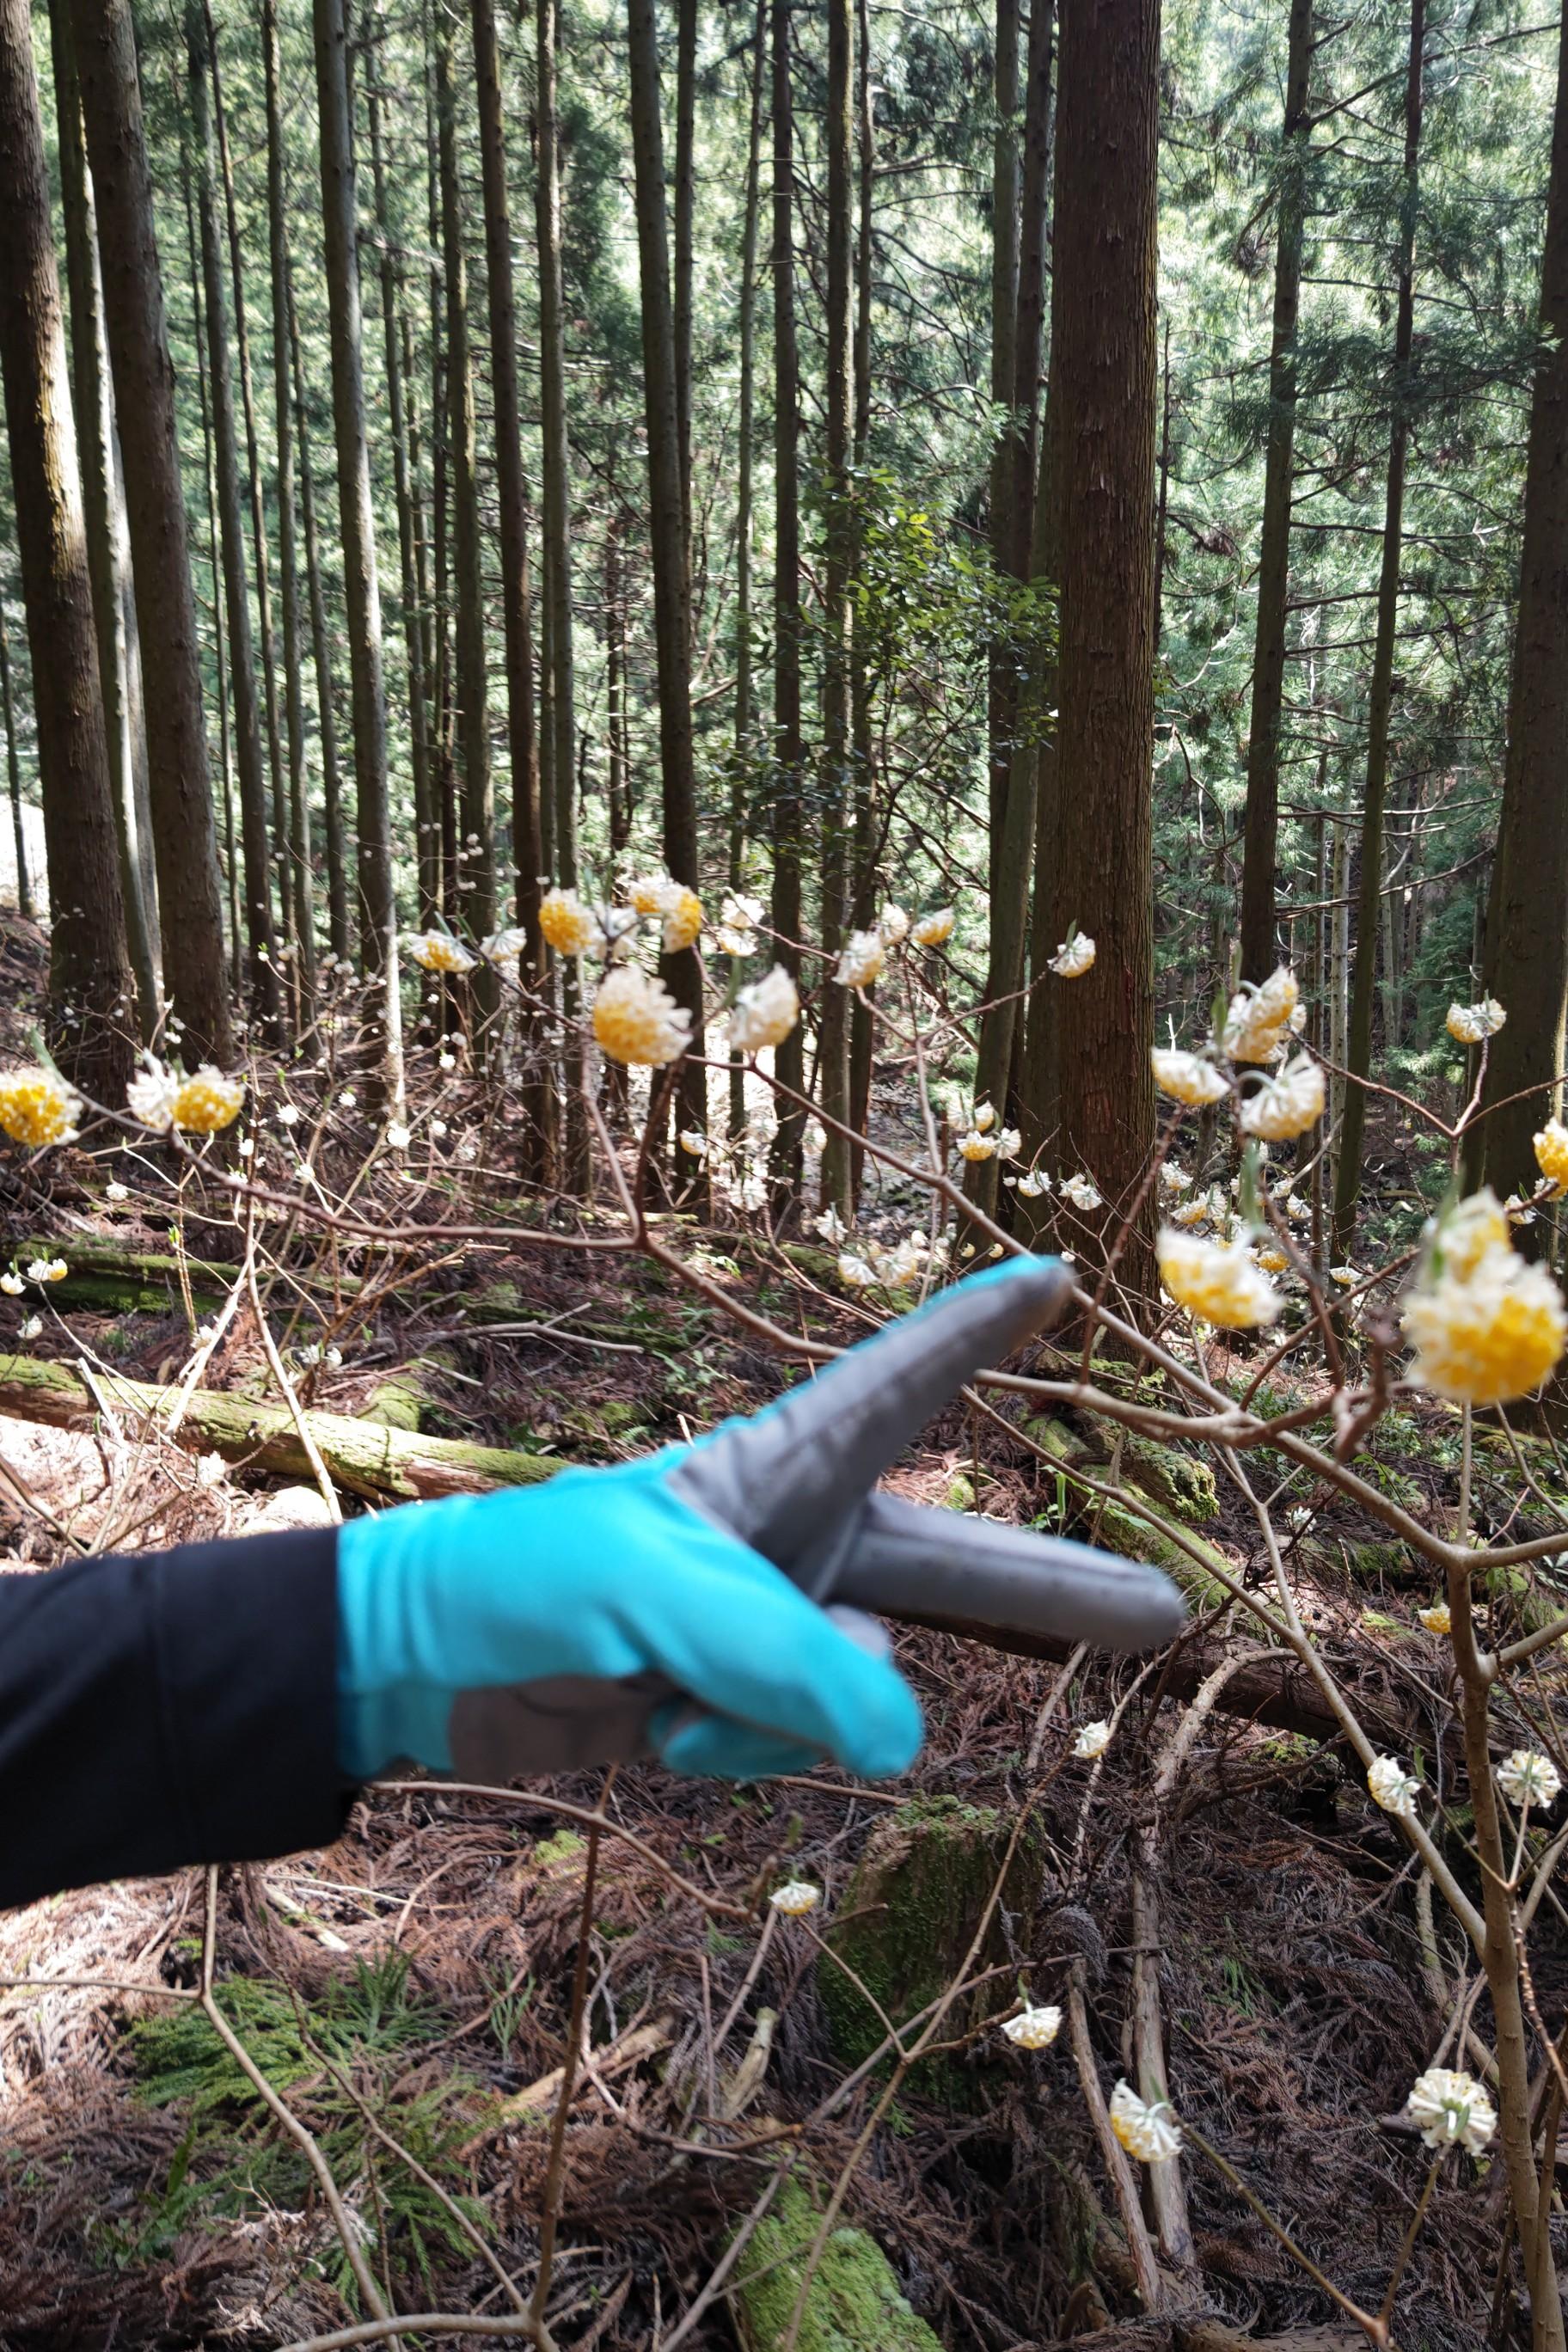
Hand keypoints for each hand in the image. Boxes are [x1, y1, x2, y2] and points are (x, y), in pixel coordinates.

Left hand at [335, 1255, 1183, 1784]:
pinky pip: (803, 1747)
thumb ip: (788, 1658)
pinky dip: (739, 1756)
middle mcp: (797, 1539)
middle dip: (1054, 1592)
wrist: (422, 1670)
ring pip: (868, 1685)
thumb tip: (903, 1737)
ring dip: (782, 1714)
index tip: (1054, 1276)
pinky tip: (660, 1734)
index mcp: (779, 1465)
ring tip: (671, 1693)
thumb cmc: (524, 1580)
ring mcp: (774, 1626)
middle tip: (1168, 1613)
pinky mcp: (741, 1704)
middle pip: (957, 1563)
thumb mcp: (653, 1597)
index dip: (980, 1330)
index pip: (902, 1384)